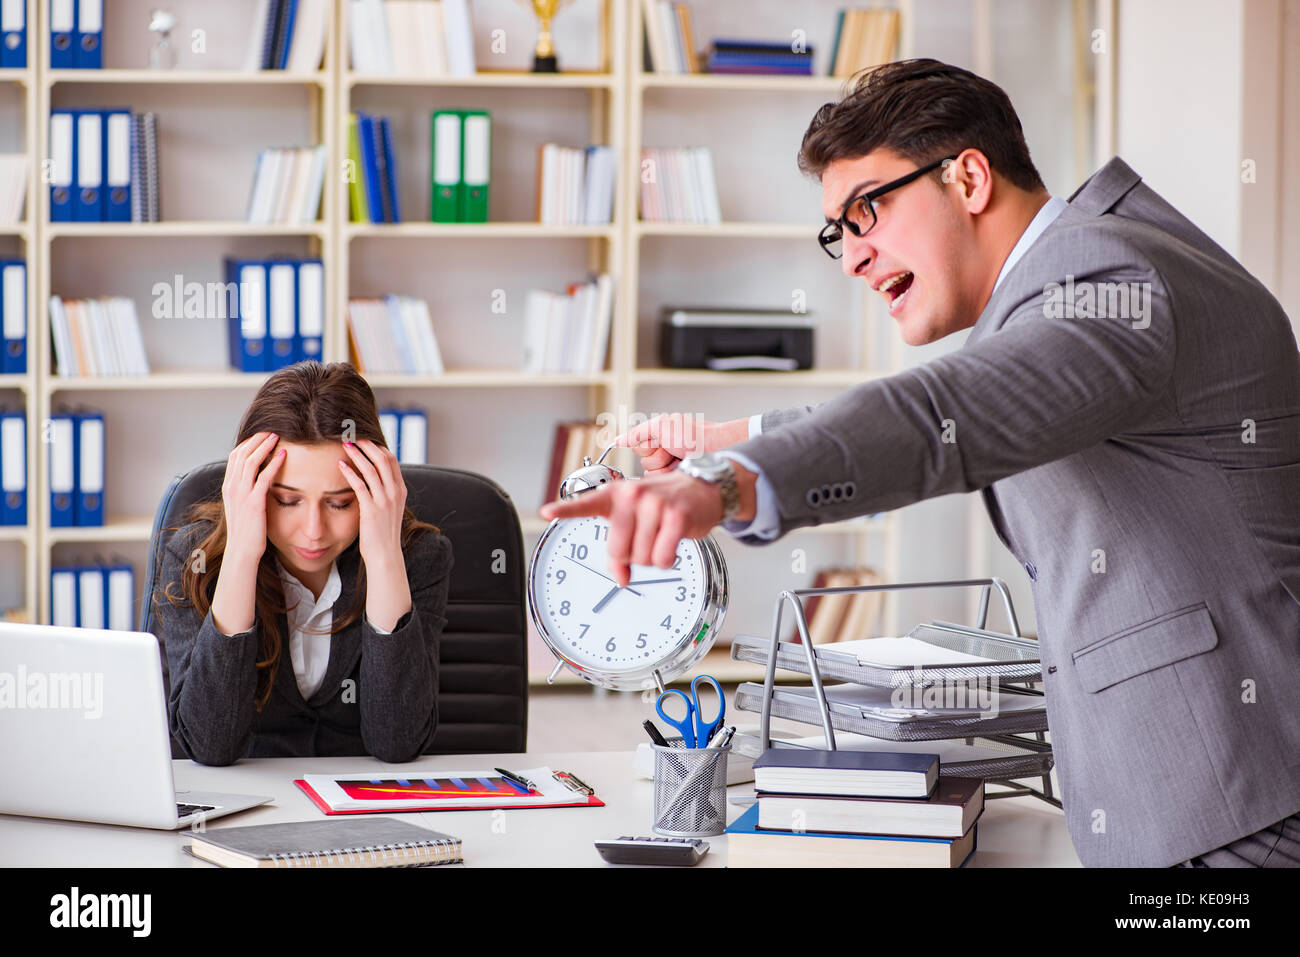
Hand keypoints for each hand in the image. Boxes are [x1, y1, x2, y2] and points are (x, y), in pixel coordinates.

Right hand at [222, 431, 284, 561]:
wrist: (242, 551)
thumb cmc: (246, 530)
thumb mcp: (242, 505)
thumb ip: (246, 490)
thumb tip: (258, 477)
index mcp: (228, 486)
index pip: (234, 456)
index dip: (248, 442)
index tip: (262, 435)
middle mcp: (231, 487)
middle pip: (241, 453)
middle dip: (257, 439)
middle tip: (271, 430)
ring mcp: (241, 494)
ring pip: (250, 462)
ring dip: (264, 446)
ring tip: (277, 436)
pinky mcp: (254, 503)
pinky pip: (264, 478)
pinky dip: (274, 464)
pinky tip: (284, 455)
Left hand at [337, 438, 406, 567]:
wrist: (385, 555)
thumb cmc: (382, 532)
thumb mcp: (389, 508)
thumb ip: (384, 492)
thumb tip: (371, 478)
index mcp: (400, 490)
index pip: (392, 460)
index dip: (378, 446)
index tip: (364, 439)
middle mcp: (395, 492)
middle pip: (383, 459)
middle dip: (368, 444)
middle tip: (353, 435)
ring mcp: (384, 501)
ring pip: (371, 469)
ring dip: (357, 454)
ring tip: (345, 444)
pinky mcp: (372, 510)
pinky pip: (360, 485)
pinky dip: (350, 473)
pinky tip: (340, 465)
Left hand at [539, 471, 724, 587]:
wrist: (703, 489)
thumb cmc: (663, 505)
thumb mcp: (636, 518)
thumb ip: (620, 545)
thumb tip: (620, 578)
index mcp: (616, 494)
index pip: (586, 503)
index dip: (565, 509)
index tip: (546, 512)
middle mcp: (633, 495)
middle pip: (618, 550)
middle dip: (631, 556)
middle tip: (644, 541)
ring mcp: (655, 505)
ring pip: (641, 558)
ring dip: (652, 556)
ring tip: (661, 535)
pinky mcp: (676, 517)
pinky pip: (662, 558)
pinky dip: (667, 558)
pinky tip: (672, 542)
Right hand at [616, 414, 749, 476]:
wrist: (716, 449)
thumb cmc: (694, 434)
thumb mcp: (662, 425)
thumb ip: (637, 433)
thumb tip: (618, 440)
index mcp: (658, 438)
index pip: (638, 448)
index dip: (649, 447)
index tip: (661, 442)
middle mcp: (663, 453)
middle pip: (644, 462)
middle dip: (659, 456)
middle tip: (673, 450)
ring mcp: (670, 468)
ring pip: (652, 475)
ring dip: (666, 466)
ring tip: (680, 459)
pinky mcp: (676, 480)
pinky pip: (661, 483)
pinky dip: (672, 475)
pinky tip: (683, 468)